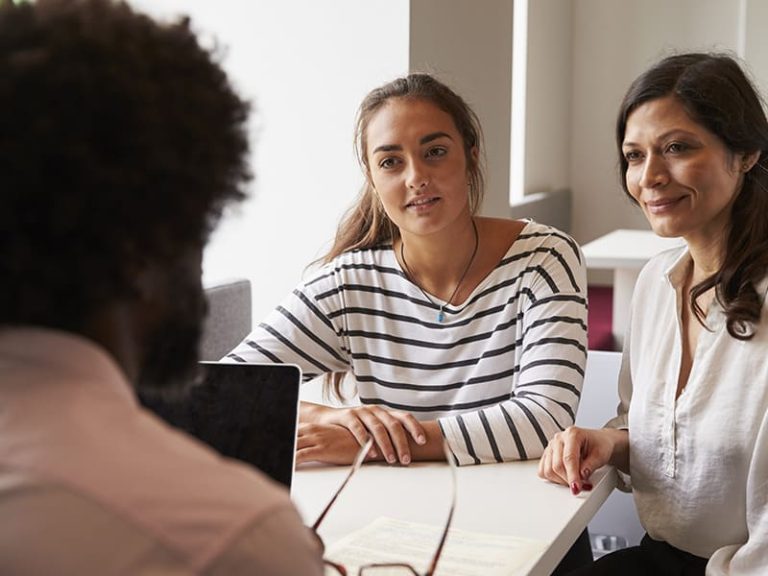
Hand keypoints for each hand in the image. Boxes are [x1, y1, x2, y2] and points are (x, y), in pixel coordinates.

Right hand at [303, 404, 425, 465]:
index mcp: (385, 413)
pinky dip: (366, 441)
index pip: (405, 417)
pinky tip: (372, 454)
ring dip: (386, 445)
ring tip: (391, 459)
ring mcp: (362, 412)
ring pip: (377, 427)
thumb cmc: (357, 428)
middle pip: (393, 425)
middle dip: (401, 443)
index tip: (423, 441)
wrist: (329, 419)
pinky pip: (358, 428)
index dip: (415, 428)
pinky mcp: (348, 416)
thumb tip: (409, 452)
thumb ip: (388, 436)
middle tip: (406, 460)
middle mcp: (376, 410)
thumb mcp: (374, 429)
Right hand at [538, 426, 623, 494]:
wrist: (598, 442)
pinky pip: (543, 471)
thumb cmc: (600, 445)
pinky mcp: (547, 454)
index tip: (576, 488)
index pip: (568, 458)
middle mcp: (559, 438)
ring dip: (561, 480)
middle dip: (568, 480)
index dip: (572, 476)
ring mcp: (551, 446)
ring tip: (575, 480)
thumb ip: (591, 465)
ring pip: (548, 470)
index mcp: (572, 434)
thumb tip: (581, 476)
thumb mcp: (601, 455)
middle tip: (582, 486)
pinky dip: (553, 478)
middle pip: (557, 465)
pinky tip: (564, 478)